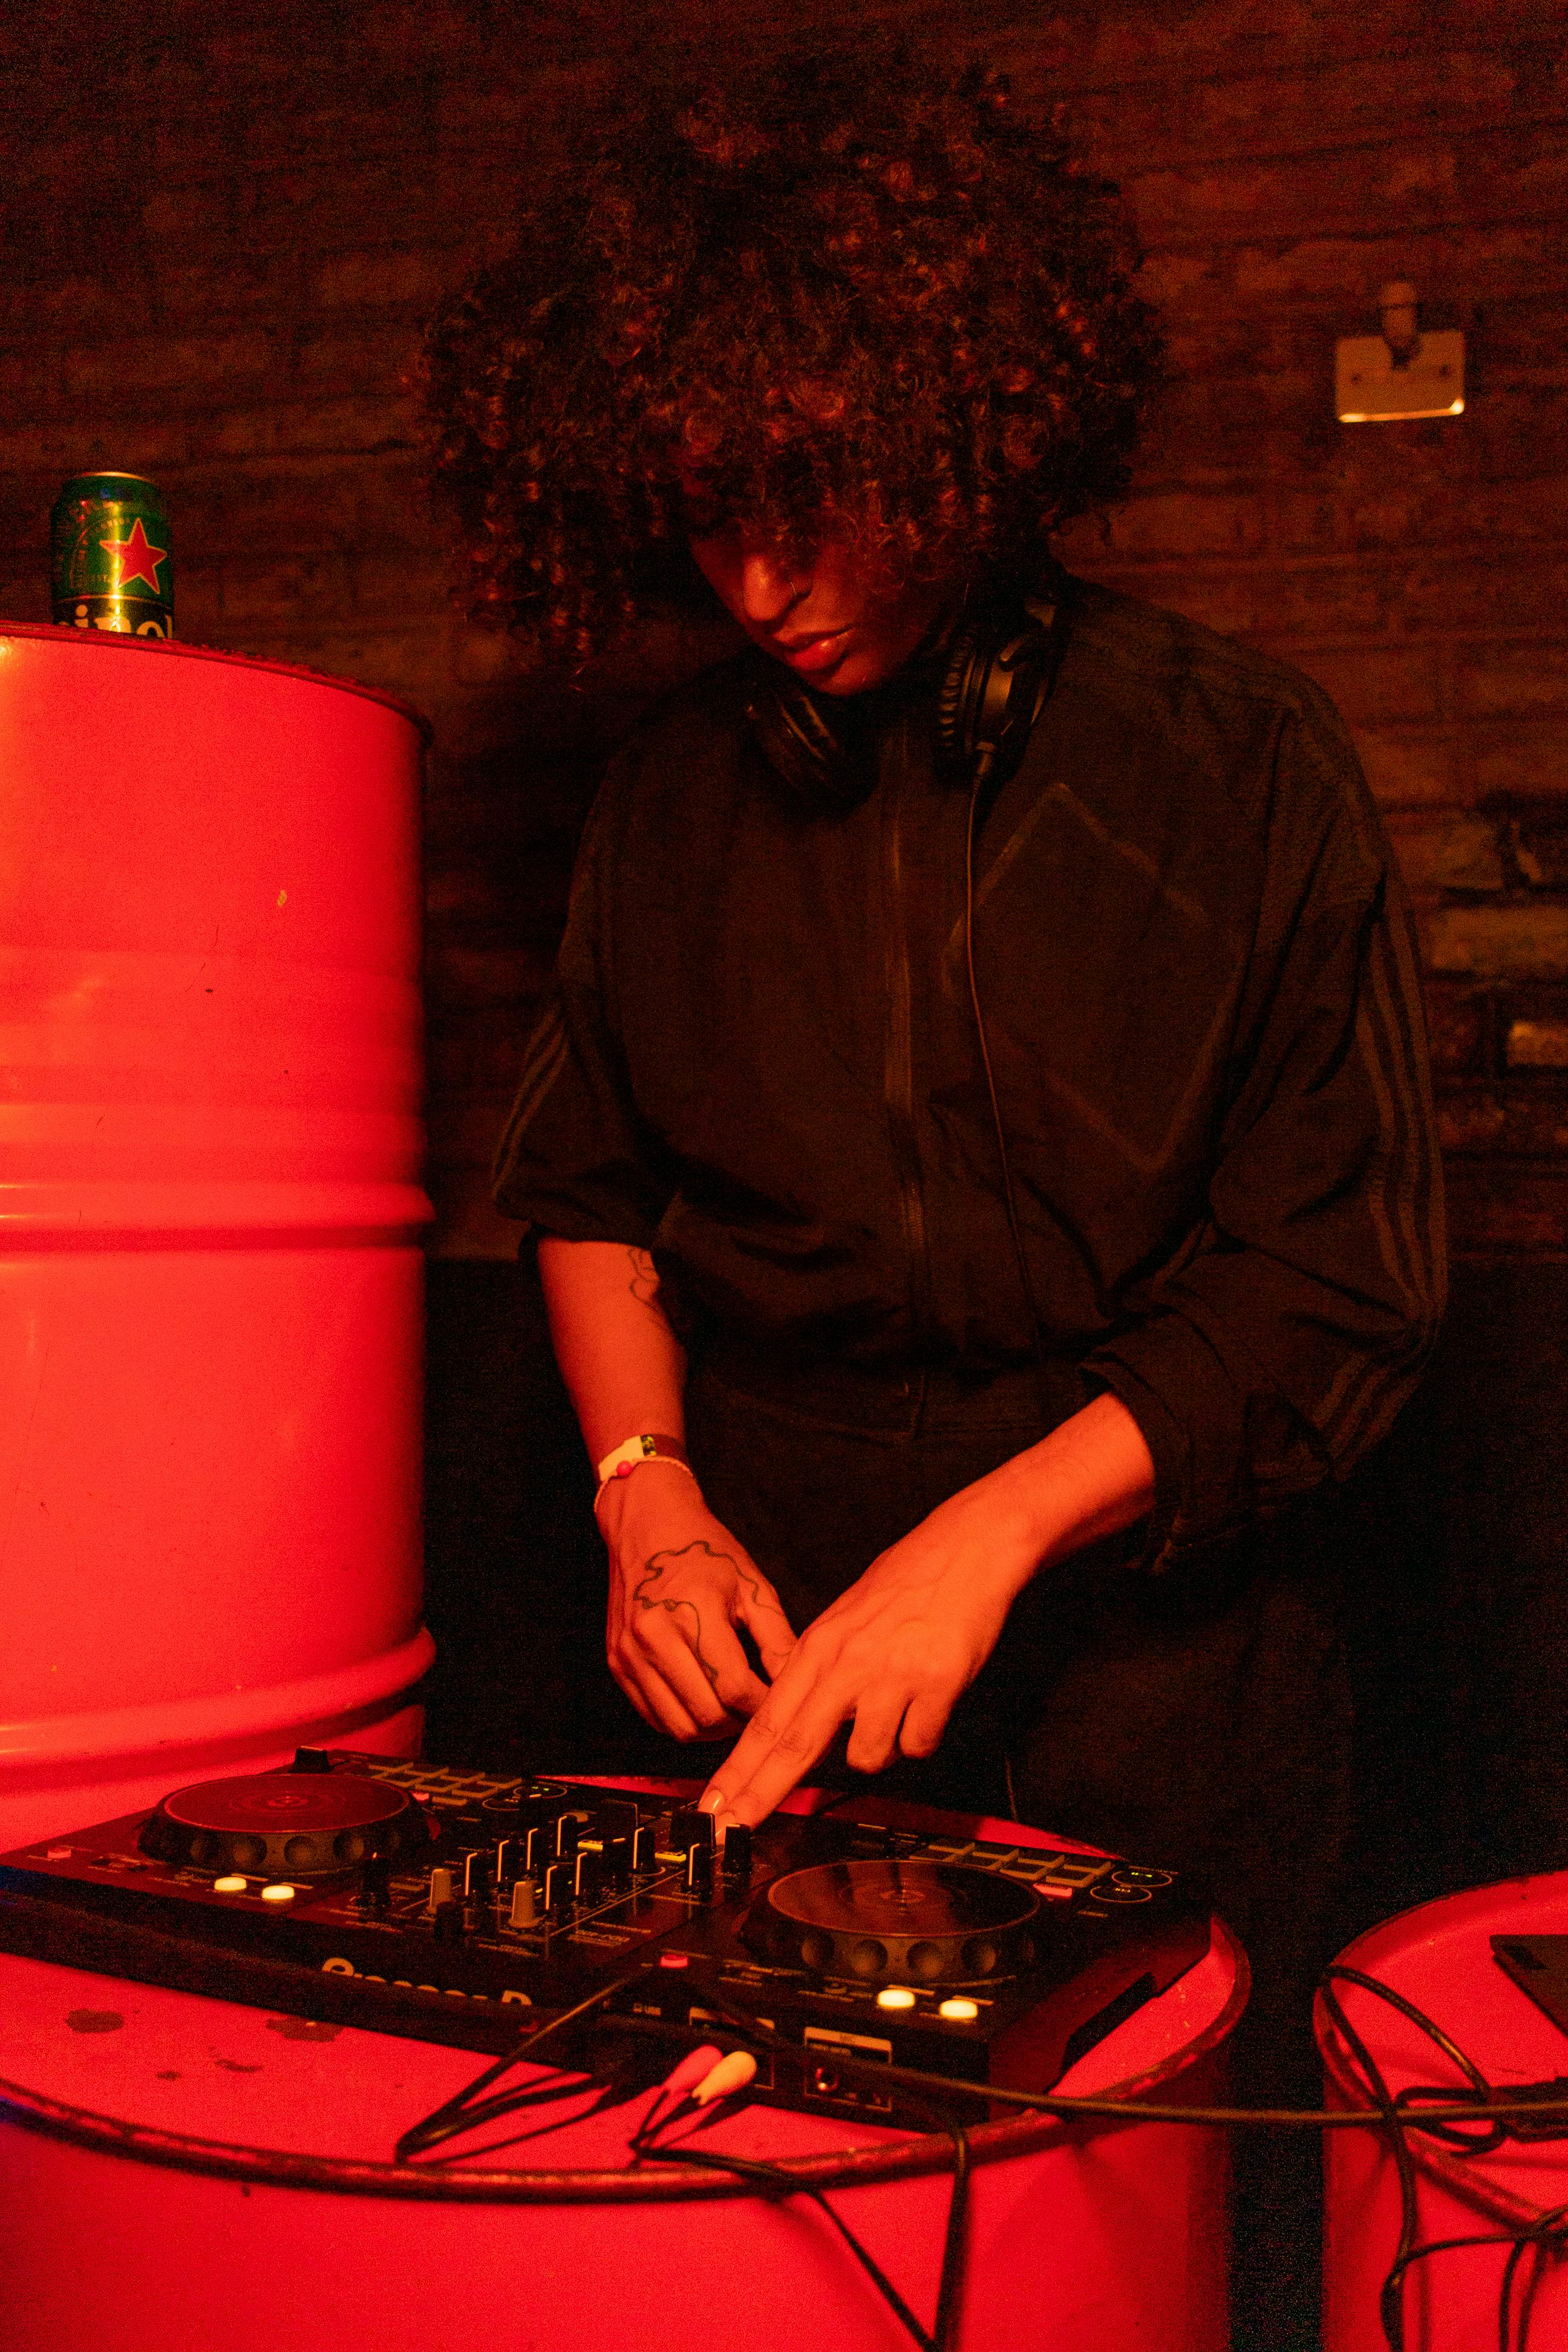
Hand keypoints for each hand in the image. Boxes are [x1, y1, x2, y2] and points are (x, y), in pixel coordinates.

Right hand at [600, 1469, 797, 1741]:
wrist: (646, 1524)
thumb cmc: (705, 1551)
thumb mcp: (751, 1585)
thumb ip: (777, 1639)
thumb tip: (798, 1686)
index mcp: (692, 1611)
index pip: (735, 1688)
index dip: (764, 1705)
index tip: (780, 1699)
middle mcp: (653, 1636)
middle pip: (706, 1715)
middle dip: (741, 1722)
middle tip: (759, 1706)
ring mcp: (629, 1653)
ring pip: (678, 1727)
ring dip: (712, 1728)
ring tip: (733, 1707)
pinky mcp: (617, 1663)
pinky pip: (653, 1716)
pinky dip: (683, 1719)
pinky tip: (703, 1698)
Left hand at [698, 1474, 1039, 1827]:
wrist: (966, 1550)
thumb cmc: (905, 1584)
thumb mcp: (844, 1621)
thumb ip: (819, 1674)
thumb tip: (797, 1727)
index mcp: (818, 1647)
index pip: (767, 1721)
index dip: (738, 1770)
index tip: (713, 1808)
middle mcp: (847, 1664)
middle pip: (793, 1746)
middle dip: (758, 1795)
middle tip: (731, 1831)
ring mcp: (892, 1676)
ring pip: (866, 1757)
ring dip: (877, 1750)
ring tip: (895, 1710)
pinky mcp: (938, 1686)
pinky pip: (918, 1745)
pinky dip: (920, 1735)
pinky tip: (928, 1700)